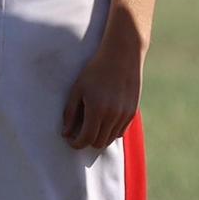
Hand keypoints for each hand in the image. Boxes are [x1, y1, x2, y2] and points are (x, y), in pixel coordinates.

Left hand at [62, 26, 143, 151]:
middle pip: (98, 143)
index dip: (75, 143)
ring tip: (91, 126)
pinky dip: (111, 131)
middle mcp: (113, 115)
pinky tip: (104, 120)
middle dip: (86, 141)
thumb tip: (65, 134)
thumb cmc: (95, 71)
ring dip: (99, 137)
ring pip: (110, 139)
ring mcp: (125, 115)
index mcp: (97, 110)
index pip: (86, 139)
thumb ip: (70, 113)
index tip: (70, 139)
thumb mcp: (78, 89)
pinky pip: (121, 132)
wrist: (122, 56)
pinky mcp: (133, 112)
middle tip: (79, 133)